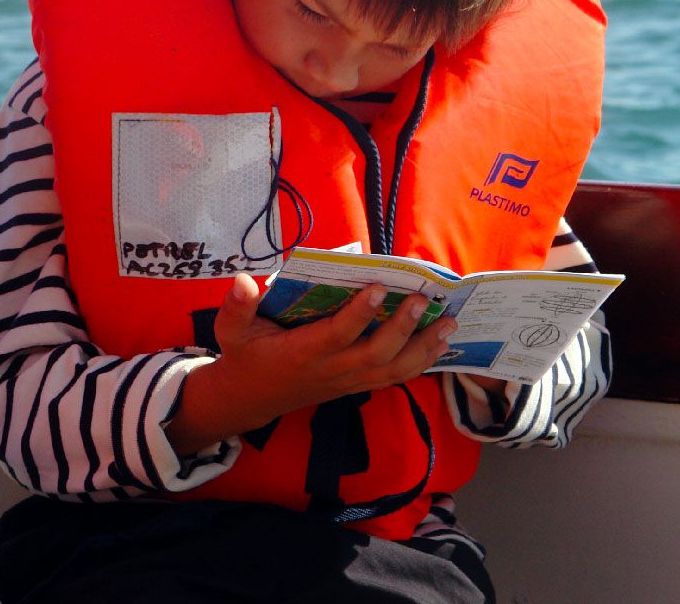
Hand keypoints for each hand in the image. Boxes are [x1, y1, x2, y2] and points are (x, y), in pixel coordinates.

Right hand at [166, 274, 456, 454]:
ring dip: (423, 349)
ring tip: (448, 323)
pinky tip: (439, 343)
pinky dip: (420, 362)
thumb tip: (242, 281)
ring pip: (393, 371)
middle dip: (402, 329)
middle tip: (422, 300)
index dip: (359, 314)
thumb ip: (236, 307)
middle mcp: (330, 370)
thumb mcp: (231, 331)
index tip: (377, 287)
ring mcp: (347, 381)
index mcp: (302, 353)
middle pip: (375, 355)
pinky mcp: (356, 384)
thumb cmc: (245, 356)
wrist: (251, 397)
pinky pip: (394, 377)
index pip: (336, 335)